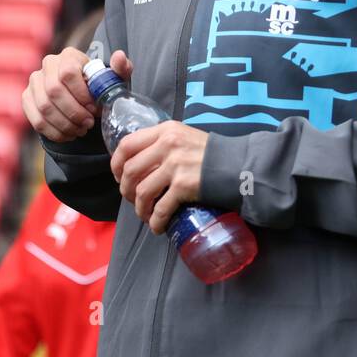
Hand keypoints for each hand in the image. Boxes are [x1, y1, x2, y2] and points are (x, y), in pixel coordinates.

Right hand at [23, 48, 131, 143]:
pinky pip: (36, 120)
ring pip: (44, 108)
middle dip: (73, 112)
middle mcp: (48, 65)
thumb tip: (119, 56)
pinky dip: (54, 132)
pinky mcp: (27, 99)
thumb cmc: (100, 86)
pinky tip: (69, 135)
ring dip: (65, 124)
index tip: (94, 109)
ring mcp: (35, 82)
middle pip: (54, 91)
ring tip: (81, 130)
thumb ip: (121, 68)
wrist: (83, 95)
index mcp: (69, 56)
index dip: (81, 95)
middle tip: (89, 124)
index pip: (68, 73)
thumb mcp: (114, 78)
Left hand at [110, 120, 208, 234]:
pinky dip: (155, 221)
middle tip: (132, 199)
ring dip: (139, 208)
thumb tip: (142, 163)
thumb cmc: (212, 154)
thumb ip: (164, 143)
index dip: (116, 163)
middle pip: (130, 170)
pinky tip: (157, 226)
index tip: (119, 177)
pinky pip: (160, 208)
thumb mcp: (185, 137)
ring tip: (145, 215)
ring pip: (141, 191)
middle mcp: (167, 144)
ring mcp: (175, 165)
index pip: (127, 144)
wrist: (239, 165)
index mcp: (165, 130)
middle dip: (126, 190)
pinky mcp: (184, 185)